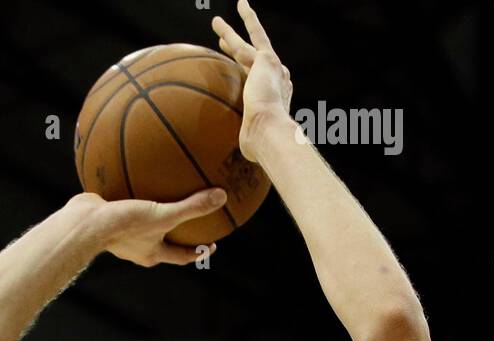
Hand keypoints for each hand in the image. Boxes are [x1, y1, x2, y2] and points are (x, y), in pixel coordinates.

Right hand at [69, 188, 227, 265]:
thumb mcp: (162, 215)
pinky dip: (133, 194)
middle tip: (191, 222)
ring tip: (163, 196)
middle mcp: (137, 248)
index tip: (211, 245)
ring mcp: (121, 235)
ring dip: (154, 214)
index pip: (181, 256)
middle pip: (163, 243)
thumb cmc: (122, 225)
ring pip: (144, 225)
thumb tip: (221, 197)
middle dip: (176, 234)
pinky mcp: (108, 218)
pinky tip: (135, 174)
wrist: (83, 224)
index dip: (198, 251)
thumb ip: (191, 207)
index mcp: (152, 253)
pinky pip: (125, 206)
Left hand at [212, 1, 292, 161]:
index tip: (242, 70)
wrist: (270, 133)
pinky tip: (216, 23)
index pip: (260, 82)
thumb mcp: (252, 145)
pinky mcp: (265, 60)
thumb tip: (238, 163)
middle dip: (241, 49)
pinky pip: (245, 39)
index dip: (249, 74)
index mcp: (278, 98)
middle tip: (224, 42)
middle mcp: (279, 79)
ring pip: (248, 44)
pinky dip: (232, 30)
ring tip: (214, 23)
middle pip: (255, 59)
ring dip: (230, 34)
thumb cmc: (262, 147)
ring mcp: (273, 68)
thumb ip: (247, 145)